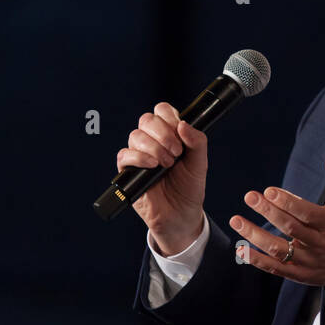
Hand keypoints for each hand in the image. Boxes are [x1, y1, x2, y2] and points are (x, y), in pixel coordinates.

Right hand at [122, 102, 207, 255]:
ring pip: (135, 135)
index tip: (181, 133)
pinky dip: (139, 158)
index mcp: (169, 134)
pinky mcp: (128, 172)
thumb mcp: (200, 162)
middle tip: (177, 152)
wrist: (182, 214)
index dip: (170, 117)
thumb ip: (197, 141)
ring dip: (154, 147)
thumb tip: (183, 124)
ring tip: (168, 163)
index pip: (162, 111)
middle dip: (163, 133)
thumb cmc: (190, 187)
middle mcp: (152, 141)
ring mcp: (139, 155)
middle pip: (147, 119)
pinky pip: (124, 155)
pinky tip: (153, 165)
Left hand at [229, 148, 324, 288]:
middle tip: (250, 197)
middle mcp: (320, 243)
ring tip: (237, 221)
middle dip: (268, 212)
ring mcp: (309, 260)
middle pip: (290, 228)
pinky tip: (241, 248)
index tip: (268, 191)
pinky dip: (257, 260)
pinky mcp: (301, 274)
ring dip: (255, 236)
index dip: (287, 202)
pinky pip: (276, 268)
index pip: (306, 212)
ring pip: (279, 249)